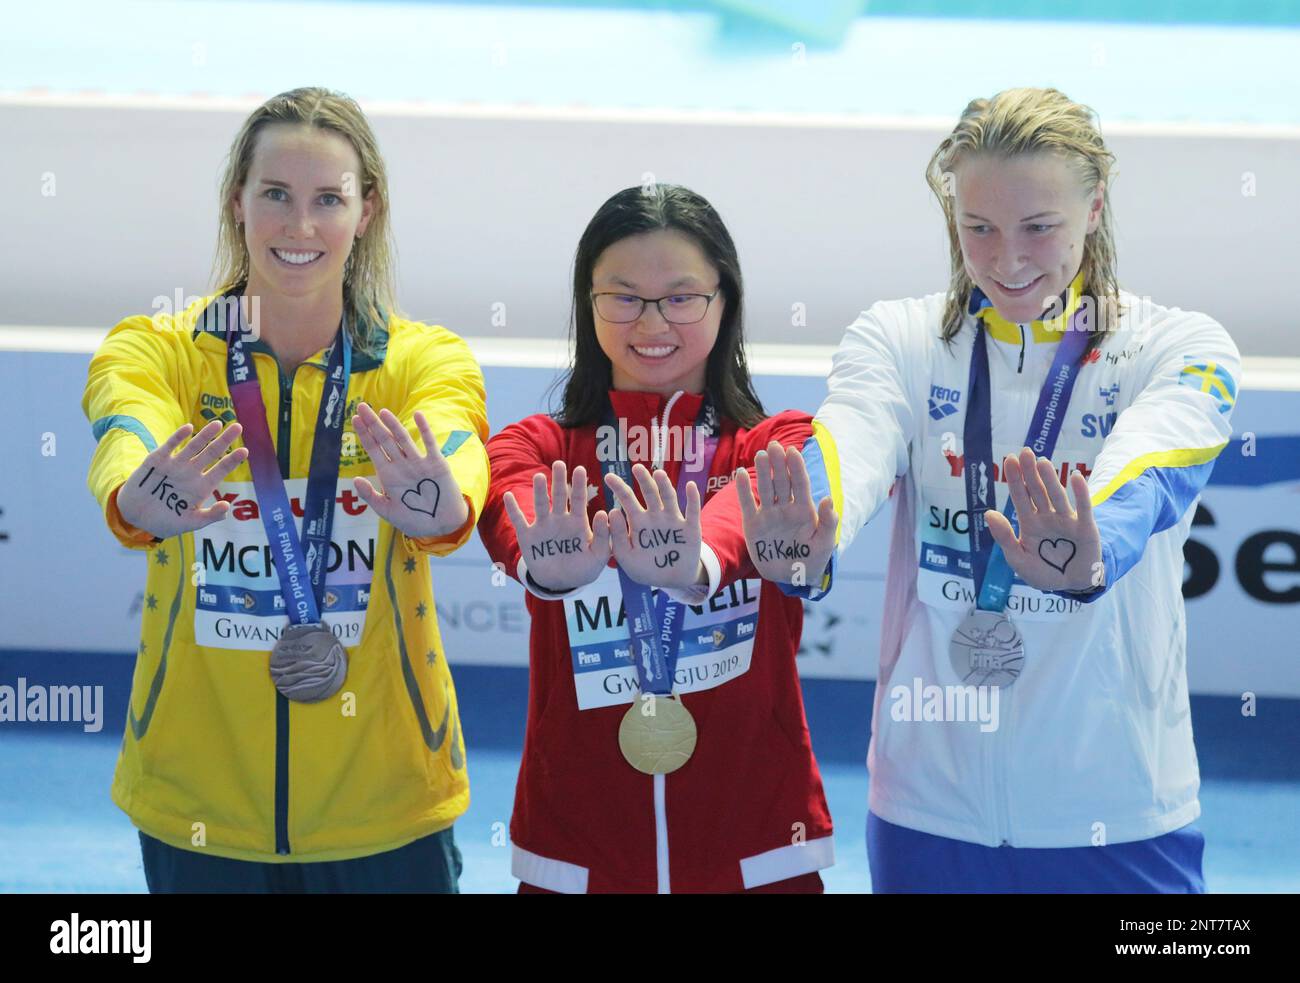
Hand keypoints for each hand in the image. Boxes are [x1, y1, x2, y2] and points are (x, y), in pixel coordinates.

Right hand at [115, 420, 248, 538]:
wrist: (134, 517)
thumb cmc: (165, 521)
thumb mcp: (189, 523)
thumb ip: (209, 516)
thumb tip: (227, 507)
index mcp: (202, 487)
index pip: (221, 470)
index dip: (232, 460)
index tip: (245, 451)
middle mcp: (191, 473)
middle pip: (212, 453)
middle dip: (225, 440)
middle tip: (238, 427)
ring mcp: (175, 465)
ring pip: (193, 446)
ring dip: (205, 435)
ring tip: (218, 424)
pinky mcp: (157, 461)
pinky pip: (169, 446)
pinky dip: (178, 437)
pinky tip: (188, 428)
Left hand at [351, 402, 469, 536]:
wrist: (441, 525)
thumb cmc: (414, 520)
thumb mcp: (388, 511)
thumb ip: (371, 496)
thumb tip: (355, 480)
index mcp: (388, 475)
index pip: (373, 449)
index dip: (364, 434)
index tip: (355, 419)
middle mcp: (401, 465)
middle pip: (384, 440)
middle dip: (373, 424)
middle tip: (361, 406)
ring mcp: (419, 463)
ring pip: (403, 440)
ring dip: (393, 425)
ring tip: (382, 412)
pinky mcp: (436, 464)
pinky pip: (429, 444)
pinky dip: (424, 430)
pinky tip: (418, 415)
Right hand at [502, 461, 610, 591]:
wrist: (562, 583)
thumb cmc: (583, 568)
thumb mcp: (598, 555)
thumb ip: (603, 536)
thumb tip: (604, 512)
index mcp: (578, 522)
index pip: (579, 499)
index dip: (578, 485)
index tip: (580, 469)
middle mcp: (560, 519)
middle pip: (559, 496)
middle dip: (559, 480)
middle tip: (559, 464)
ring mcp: (543, 526)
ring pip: (540, 505)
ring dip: (539, 491)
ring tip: (539, 477)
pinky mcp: (528, 537)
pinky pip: (519, 521)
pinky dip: (513, 509)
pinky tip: (508, 496)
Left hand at [604, 464, 702, 588]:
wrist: (672, 581)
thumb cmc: (646, 568)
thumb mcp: (626, 557)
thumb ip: (617, 538)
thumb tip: (612, 512)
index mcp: (638, 521)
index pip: (627, 500)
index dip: (619, 488)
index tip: (608, 477)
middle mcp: (655, 516)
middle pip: (649, 493)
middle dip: (643, 481)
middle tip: (636, 468)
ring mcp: (673, 520)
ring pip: (668, 498)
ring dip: (664, 486)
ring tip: (658, 474)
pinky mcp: (690, 528)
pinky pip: (692, 511)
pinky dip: (692, 498)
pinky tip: (690, 486)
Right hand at [735, 440, 836, 586]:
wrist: (790, 577)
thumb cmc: (811, 559)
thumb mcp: (824, 544)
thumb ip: (827, 522)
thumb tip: (828, 499)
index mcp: (804, 510)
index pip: (800, 484)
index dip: (796, 468)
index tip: (793, 451)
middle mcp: (786, 508)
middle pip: (781, 481)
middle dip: (778, 463)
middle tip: (774, 445)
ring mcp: (769, 514)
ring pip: (765, 488)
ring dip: (763, 471)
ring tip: (760, 455)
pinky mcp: (753, 524)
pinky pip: (747, 504)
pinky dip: (743, 489)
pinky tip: (739, 473)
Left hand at [985, 446, 1103, 592]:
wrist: (1071, 587)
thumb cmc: (1043, 572)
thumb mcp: (1018, 560)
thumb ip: (1004, 538)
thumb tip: (988, 513)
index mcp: (1029, 522)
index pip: (1020, 497)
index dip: (1015, 479)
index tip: (1009, 459)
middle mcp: (1047, 517)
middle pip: (1037, 491)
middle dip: (1030, 473)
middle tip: (1024, 452)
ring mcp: (1066, 520)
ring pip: (1057, 496)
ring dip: (1050, 479)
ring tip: (1042, 463)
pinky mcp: (1085, 528)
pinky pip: (1083, 508)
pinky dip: (1080, 493)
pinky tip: (1076, 477)